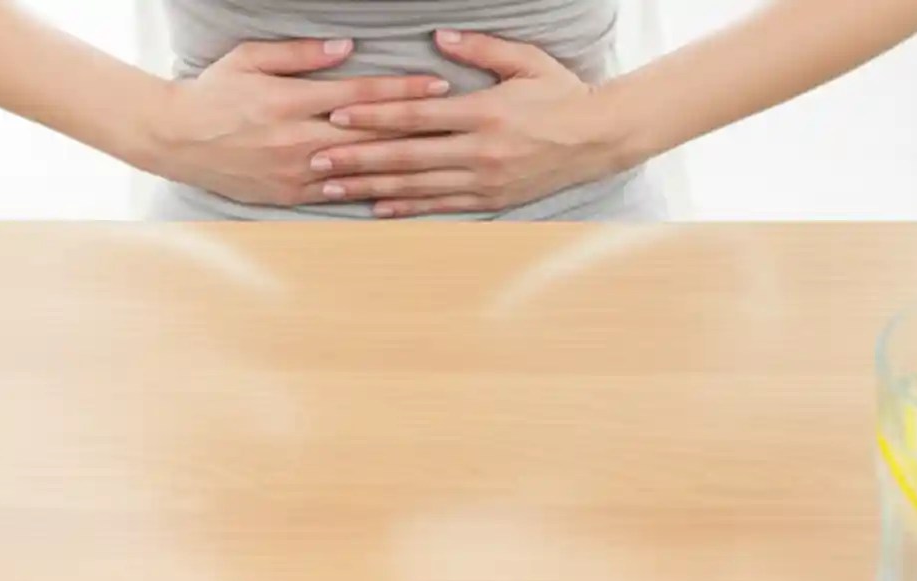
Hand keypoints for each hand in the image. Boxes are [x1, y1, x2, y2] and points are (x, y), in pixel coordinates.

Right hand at [140, 39, 449, 206]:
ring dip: (401, 163)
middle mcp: (297, 140)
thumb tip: (347, 48)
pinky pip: (338, 194)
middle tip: (456, 121)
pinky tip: (399, 189)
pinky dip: (370, 191)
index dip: (402, 89)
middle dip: (417, 126)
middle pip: (370, 135)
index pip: (359, 95)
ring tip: (439, 157)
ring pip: (360, 169)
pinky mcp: (288, 194)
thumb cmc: (214, 92)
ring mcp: (294, 172)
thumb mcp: (249, 58)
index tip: (437, 84)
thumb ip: (299, 54)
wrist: (175, 140)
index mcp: (290, 102)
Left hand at [311, 31, 627, 217]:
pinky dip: (407, 208)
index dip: (374, 116)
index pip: (416, 115)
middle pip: (406, 155)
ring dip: (371, 188)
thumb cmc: (561, 93)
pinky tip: (377, 208)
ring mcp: (483, 179)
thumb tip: (437, 36)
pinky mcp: (490, 199)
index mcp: (484, 112)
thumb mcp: (526, 61)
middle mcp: (479, 151)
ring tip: (333, 188)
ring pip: (416, 186)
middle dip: (357, 158)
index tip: (336, 115)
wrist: (600, 138)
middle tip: (316, 160)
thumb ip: (480, 47)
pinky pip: (440, 205)